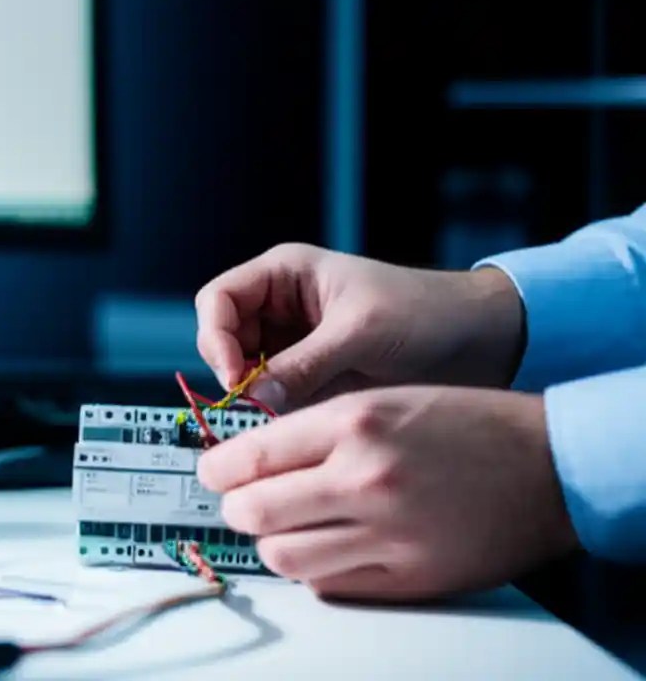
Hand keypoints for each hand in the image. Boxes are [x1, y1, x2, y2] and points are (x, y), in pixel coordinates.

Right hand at [195, 243, 525, 410]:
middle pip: (223, 339)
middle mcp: (282, 308)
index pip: (218, 300)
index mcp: (285, 276)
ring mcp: (294, 344)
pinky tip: (292, 424)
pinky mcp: (311, 376)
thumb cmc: (427, 313)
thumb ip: (303, 364)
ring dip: (252, 395)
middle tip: (252, 403)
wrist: (482, 342)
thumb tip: (253, 397)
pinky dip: (274, 411)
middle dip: (232, 370)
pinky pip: (273, 394)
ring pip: (244, 372)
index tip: (235, 375)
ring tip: (276, 415)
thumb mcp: (360, 333)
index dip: (217, 336)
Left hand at [196, 385, 577, 600]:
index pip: (250, 455)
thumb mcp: (382, 399)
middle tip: (239, 502)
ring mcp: (388, 535)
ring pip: (282, 556)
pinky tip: (328, 547)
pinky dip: (315, 570)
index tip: (212, 473)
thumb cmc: (467, 425)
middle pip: (254, 512)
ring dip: (271, 543)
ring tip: (284, 527)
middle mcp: (365, 479)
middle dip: (234, 508)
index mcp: (354, 424)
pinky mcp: (409, 578)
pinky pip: (328, 586)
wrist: (550, 466)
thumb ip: (314, 429)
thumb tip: (247, 458)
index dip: (217, 469)